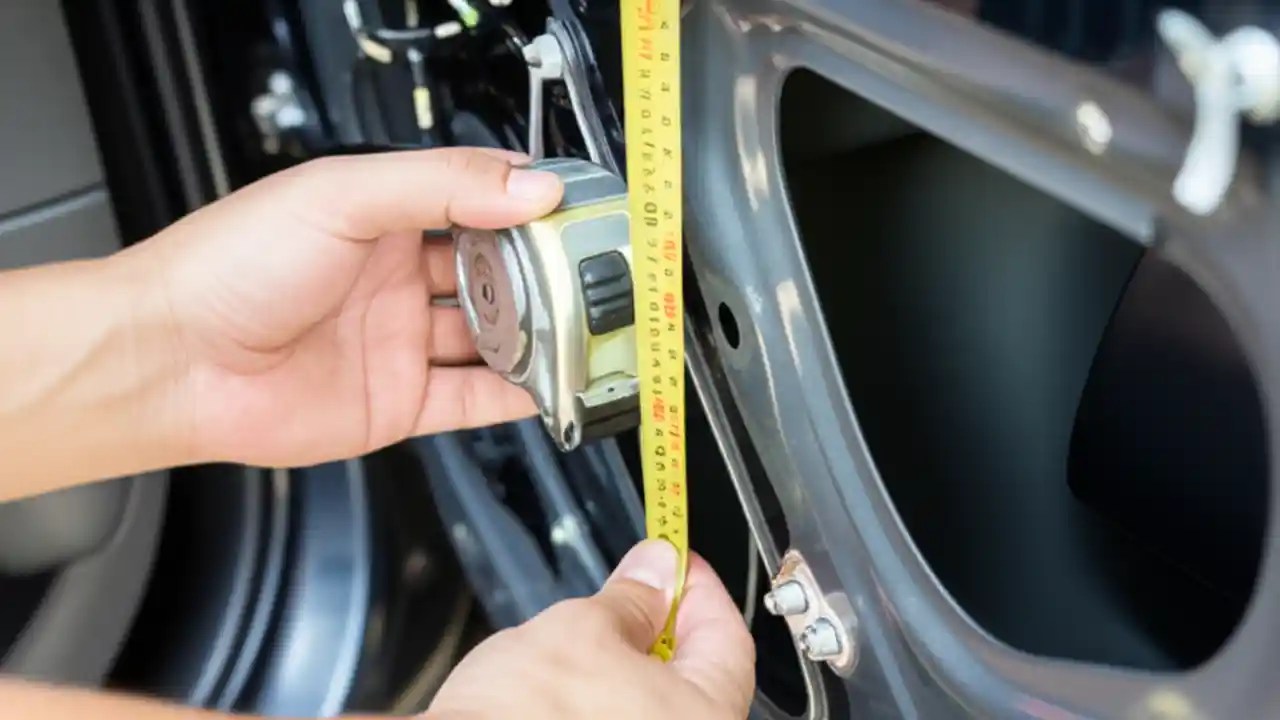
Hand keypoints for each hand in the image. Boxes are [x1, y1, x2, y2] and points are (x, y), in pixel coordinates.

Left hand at [135, 147, 562, 466]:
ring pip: (490, 339)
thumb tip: (528, 186)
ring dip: (534, 336)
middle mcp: (395, 279)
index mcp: (382, 218)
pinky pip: (473, 400)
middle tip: (585, 276)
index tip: (574, 212)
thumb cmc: (228, 267)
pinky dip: (515, 396)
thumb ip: (440, 185)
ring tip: (576, 330)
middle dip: (540, 276)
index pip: (476, 203)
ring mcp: (398, 342)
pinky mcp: (398, 402)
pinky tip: (547, 384)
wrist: (173, 361)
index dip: (526, 207)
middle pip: (492, 275)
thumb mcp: (342, 197)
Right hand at [426, 540, 756, 719]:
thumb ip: (631, 597)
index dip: (698, 588)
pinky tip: (568, 681)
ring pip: (652, 704)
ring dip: (628, 664)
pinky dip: (603, 700)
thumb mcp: (582, 627)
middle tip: (635, 586)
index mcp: (704, 715)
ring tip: (590, 631)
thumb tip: (655, 569)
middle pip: (694, 676)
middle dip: (662, 625)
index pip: (727, 638)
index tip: (674, 560)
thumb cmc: (524, 716)